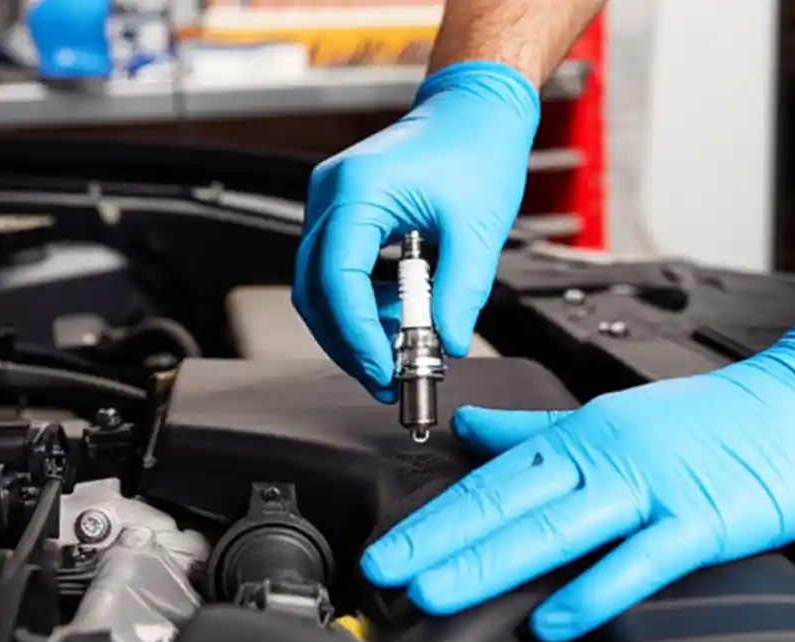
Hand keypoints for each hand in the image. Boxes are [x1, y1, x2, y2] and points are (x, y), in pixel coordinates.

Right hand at [292, 62, 540, 400]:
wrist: (476, 110)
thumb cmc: (477, 148)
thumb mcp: (479, 229)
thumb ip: (461, 292)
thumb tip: (449, 343)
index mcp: (358, 190)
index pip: (338, 278)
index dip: (357, 333)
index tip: (385, 368)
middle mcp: (332, 194)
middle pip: (315, 289)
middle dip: (348, 341)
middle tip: (387, 378)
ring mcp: (332, 202)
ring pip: (320, 285)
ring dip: (354, 326)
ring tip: (401, 350)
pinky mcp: (343, 212)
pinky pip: (336, 270)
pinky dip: (362, 302)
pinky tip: (397, 317)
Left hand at [361, 314, 794, 641]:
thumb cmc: (711, 417)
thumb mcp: (608, 414)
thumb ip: (534, 427)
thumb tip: (472, 431)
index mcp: (582, 437)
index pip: (493, 480)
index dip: (436, 516)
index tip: (389, 547)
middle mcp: (606, 458)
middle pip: (508, 502)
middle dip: (440, 539)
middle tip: (385, 569)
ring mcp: (652, 488)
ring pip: (557, 526)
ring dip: (491, 560)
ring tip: (437, 589)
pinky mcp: (700, 519)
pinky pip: (640, 559)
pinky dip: (594, 588)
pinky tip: (555, 618)